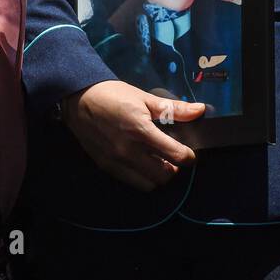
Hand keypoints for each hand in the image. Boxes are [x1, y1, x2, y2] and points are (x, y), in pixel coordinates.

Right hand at [61, 80, 204, 191]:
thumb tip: (200, 110)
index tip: (189, 152)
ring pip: (148, 184)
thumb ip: (174, 108)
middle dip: (174, 168)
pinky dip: (141, 176)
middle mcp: (129, 151)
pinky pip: (131, 181)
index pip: (175, 155)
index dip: (188, 157)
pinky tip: (141, 162)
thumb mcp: (145, 98)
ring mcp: (116, 161)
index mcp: (141, 130)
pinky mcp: (105, 166)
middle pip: (164, 176)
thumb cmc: (114, 95)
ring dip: (157, 175)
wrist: (79, 99)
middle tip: (172, 156)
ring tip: (157, 161)